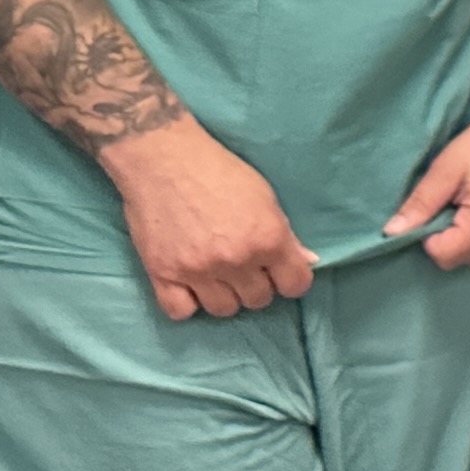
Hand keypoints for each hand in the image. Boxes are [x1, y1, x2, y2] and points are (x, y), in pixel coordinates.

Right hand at [101, 118, 314, 320]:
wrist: (163, 158)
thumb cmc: (218, 170)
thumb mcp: (264, 196)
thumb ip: (285, 234)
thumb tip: (307, 260)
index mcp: (268, 239)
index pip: (295, 286)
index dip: (290, 280)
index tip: (279, 273)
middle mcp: (236, 260)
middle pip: (258, 300)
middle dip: (255, 285)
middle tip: (242, 266)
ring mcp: (198, 270)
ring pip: (223, 310)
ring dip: (223, 295)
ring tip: (215, 275)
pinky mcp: (162, 273)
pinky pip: (180, 312)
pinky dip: (186, 303)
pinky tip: (188, 285)